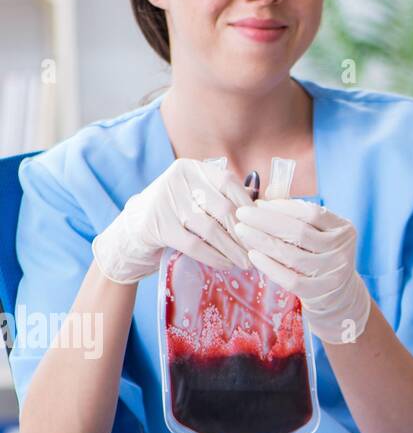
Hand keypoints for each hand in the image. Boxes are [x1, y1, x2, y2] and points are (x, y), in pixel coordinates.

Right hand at [91, 158, 253, 283]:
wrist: (129, 232)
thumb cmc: (174, 212)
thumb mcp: (195, 195)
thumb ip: (223, 195)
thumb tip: (263, 204)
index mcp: (191, 168)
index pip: (228, 182)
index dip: (248, 205)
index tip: (262, 225)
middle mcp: (177, 180)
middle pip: (222, 208)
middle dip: (243, 233)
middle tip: (258, 249)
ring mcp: (165, 203)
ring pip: (210, 229)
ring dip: (232, 249)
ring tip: (246, 262)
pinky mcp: (156, 227)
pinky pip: (194, 245)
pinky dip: (214, 257)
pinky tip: (226, 264)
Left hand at [233, 199, 371, 343]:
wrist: (338, 292)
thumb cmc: (320, 253)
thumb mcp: (318, 231)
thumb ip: (296, 211)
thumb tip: (268, 191)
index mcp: (344, 228)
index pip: (312, 213)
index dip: (283, 207)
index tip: (258, 203)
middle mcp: (342, 249)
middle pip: (299, 232)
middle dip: (266, 221)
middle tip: (241, 214)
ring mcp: (333, 272)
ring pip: (292, 256)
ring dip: (262, 242)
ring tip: (242, 232)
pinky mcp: (320, 292)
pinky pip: (290, 279)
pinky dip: (269, 266)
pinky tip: (253, 255)